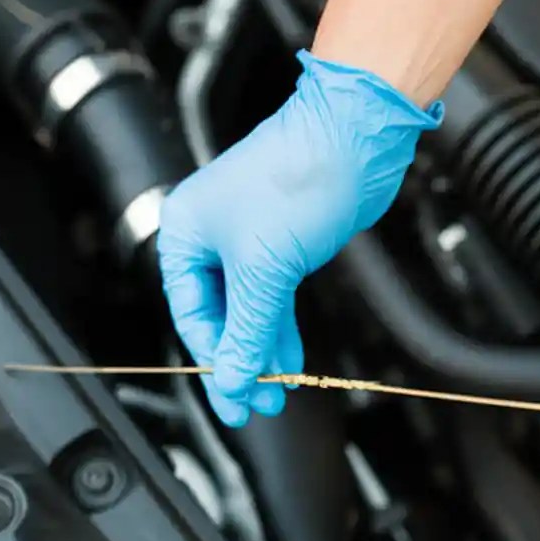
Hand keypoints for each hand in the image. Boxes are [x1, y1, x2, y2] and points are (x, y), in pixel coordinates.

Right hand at [158, 51, 440, 425]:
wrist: (354, 136)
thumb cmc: (300, 178)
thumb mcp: (265, 270)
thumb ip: (248, 331)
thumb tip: (235, 380)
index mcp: (185, 234)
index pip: (191, 317)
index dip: (214, 363)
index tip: (235, 403)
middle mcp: (210, 236)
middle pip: (218, 317)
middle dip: (241, 361)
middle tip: (260, 404)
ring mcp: (247, 239)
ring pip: (248, 309)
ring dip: (264, 350)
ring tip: (281, 390)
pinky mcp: (282, 241)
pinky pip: (273, 296)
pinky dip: (280, 327)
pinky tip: (289, 358)